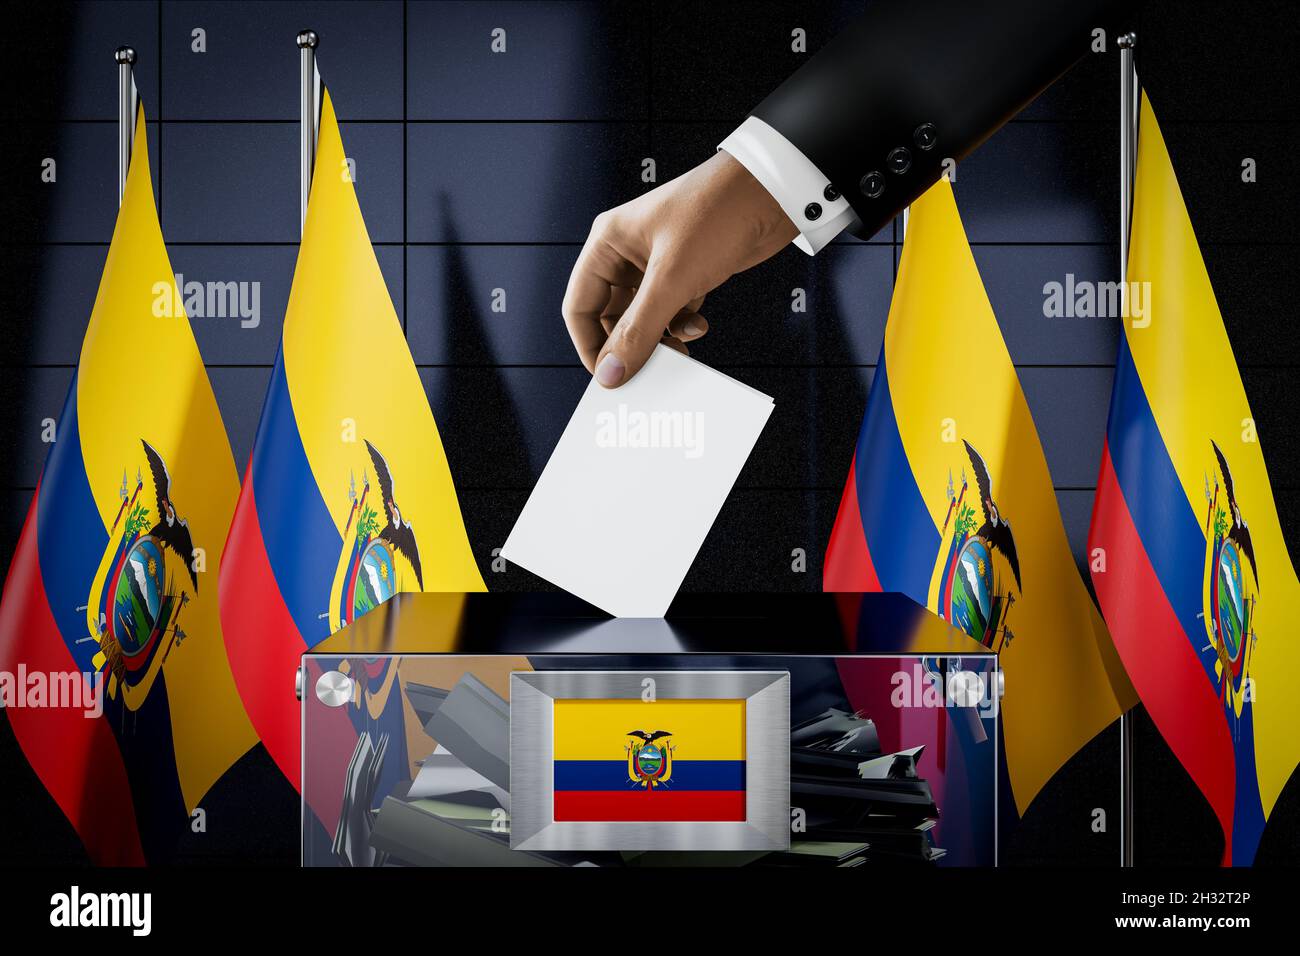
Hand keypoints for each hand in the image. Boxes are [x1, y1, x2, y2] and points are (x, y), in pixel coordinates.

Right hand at [563, 151, 797, 387]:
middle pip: (610, 317)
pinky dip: (682, 325)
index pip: (579, 306)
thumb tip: (611, 373)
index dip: (590, 345)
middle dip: (630, 345)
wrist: (774, 193)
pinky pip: (671, 311)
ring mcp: (658, 263)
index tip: (609, 377)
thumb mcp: (672, 279)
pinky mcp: (687, 272)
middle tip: (648, 370)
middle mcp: (628, 253)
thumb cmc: (718, 213)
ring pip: (643, 318)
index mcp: (608, 243)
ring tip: (679, 350)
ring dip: (658, 339)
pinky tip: (699, 326)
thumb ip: (639, 331)